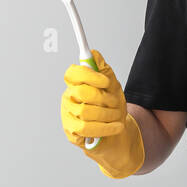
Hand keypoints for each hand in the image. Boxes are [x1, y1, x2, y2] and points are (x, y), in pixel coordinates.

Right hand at [59, 49, 144, 178]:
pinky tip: (115, 126)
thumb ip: (103, 70)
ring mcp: (68, 116)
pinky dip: (105, 128)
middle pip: (81, 93)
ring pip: (85, 112)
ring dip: (107, 114)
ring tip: (117, 116)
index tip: (105, 81)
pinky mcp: (72, 132)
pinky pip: (86, 129)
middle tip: (114, 102)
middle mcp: (69, 98)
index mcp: (76, 84)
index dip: (89, 76)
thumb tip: (94, 53)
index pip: (73, 74)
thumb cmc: (111, 107)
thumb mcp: (112, 86)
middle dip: (103, 98)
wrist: (117, 133)